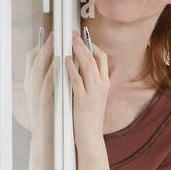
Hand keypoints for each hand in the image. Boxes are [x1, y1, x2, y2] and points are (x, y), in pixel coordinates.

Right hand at [18, 30, 54, 131]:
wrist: (45, 140)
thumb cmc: (48, 117)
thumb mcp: (44, 96)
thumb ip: (47, 81)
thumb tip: (54, 66)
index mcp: (31, 85)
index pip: (32, 61)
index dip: (40, 47)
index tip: (50, 36)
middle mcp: (30, 88)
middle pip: (35, 62)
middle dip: (45, 46)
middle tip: (54, 34)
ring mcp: (36, 95)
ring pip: (40, 71)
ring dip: (47, 56)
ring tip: (56, 43)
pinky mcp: (43, 103)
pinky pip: (47, 85)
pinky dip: (52, 73)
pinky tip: (58, 65)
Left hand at [66, 30, 108, 145]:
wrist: (90, 136)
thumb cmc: (90, 117)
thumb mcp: (95, 96)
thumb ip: (91, 81)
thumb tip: (80, 65)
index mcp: (105, 83)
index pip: (102, 58)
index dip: (92, 45)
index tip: (82, 37)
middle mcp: (102, 85)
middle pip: (94, 58)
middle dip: (83, 43)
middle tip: (73, 33)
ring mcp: (94, 92)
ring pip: (88, 66)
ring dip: (78, 51)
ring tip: (69, 40)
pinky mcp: (83, 100)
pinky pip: (78, 80)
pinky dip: (72, 68)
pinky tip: (66, 60)